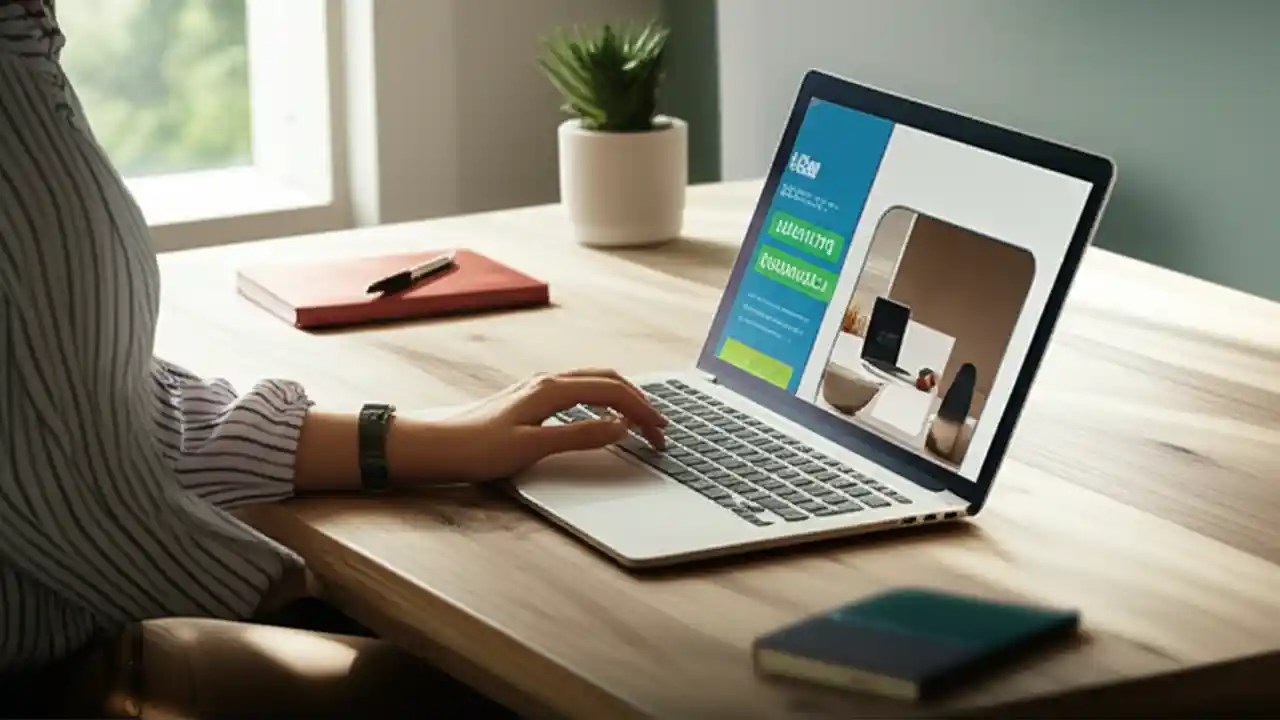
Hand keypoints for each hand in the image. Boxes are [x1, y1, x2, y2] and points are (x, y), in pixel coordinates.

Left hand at [387, 368, 666, 484]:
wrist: (430, 446)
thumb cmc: (474, 449)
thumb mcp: (532, 447)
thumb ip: (579, 435)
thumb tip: (620, 427)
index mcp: (552, 389)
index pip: (613, 393)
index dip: (643, 412)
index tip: (661, 434)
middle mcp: (547, 381)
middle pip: (608, 381)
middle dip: (640, 401)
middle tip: (660, 428)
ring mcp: (537, 388)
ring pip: (593, 382)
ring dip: (622, 398)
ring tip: (640, 420)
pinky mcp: (528, 399)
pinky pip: (578, 391)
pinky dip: (602, 400)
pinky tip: (601, 417)